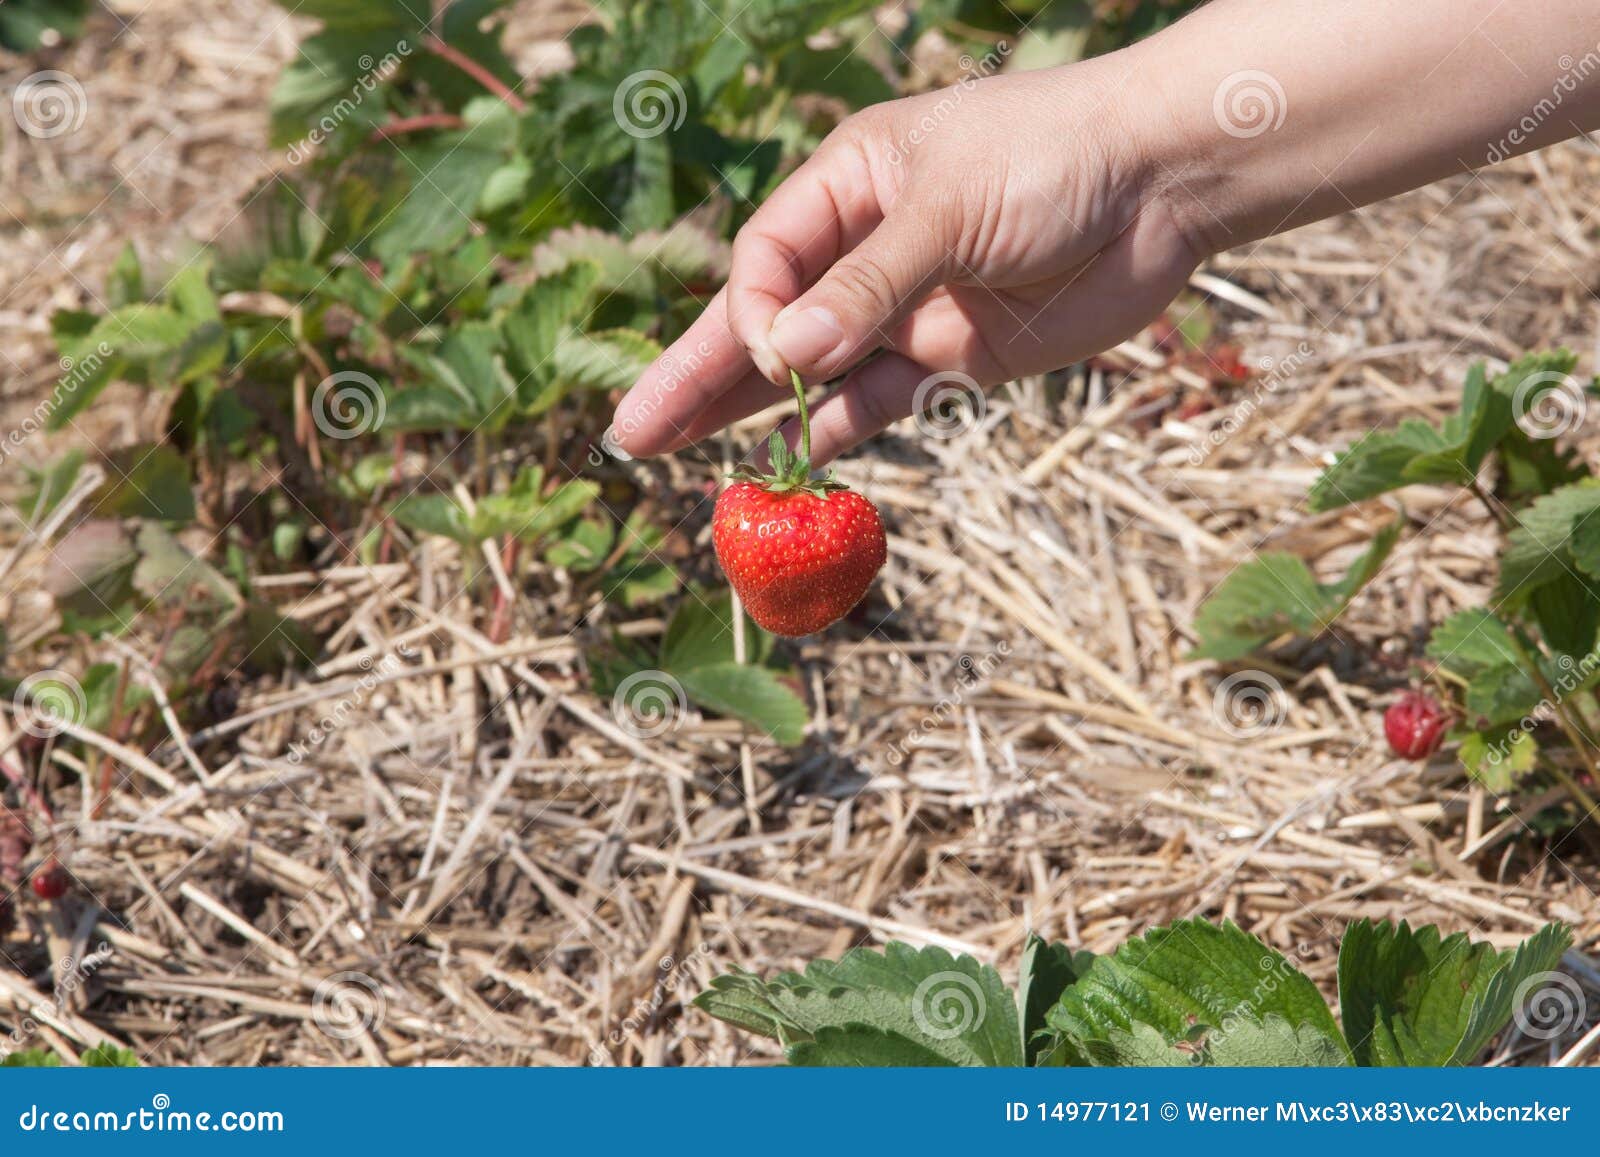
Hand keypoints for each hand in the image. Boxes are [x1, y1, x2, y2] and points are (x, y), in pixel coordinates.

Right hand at [610, 54, 1199, 464]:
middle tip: (628, 437)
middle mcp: (865, 251)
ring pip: (810, 373)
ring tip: (674, 456)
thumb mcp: (949, 206)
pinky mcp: (952, 358)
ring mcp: (906, 309)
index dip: (754, 311)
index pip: (766, 257)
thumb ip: (869, 286)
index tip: (773, 352)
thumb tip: (787, 361)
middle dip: (697, 376)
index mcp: (849, 185)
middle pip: (765, 324)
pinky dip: (836, 430)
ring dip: (750, 414)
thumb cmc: (1052, 156)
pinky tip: (788, 460)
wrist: (1165, 184)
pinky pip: (876, 402)